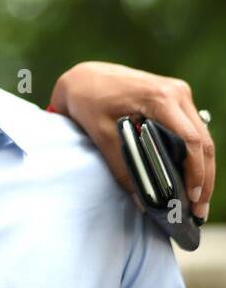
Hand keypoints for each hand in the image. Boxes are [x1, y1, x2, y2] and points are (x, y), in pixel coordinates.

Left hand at [51, 62, 213, 220]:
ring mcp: (178, 94)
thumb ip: (121, 166)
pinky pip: (192, 131)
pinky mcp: (176, 99)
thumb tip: (140, 200)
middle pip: (203, 141)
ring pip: (202, 137)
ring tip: (197, 201)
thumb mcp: (100, 134)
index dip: (195, 172)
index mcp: (159, 97)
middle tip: (199, 210)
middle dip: (204, 178)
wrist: (83, 77)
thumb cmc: (88, 101)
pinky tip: (190, 178)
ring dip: (203, 169)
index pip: (189, 140)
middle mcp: (176, 92)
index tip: (191, 197)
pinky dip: (194, 155)